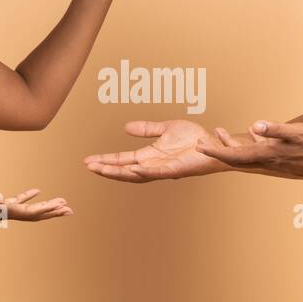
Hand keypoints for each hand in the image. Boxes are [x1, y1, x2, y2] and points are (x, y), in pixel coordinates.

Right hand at [0, 188, 72, 242]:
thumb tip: (2, 196)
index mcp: (1, 212)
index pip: (29, 213)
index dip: (46, 209)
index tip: (62, 207)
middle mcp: (4, 213)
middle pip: (34, 214)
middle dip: (52, 212)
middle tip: (70, 209)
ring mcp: (0, 211)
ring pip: (28, 209)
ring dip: (44, 206)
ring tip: (60, 203)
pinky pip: (16, 202)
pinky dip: (27, 197)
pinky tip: (35, 191)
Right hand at [83, 119, 229, 182]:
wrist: (213, 143)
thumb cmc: (193, 138)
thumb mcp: (165, 128)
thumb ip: (147, 129)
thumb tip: (126, 128)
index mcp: (149, 155)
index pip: (122, 159)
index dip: (106, 160)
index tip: (89, 161)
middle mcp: (153, 164)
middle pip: (125, 169)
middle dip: (107, 168)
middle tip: (89, 167)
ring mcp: (164, 168)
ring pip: (137, 174)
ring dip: (120, 173)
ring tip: (102, 170)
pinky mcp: (176, 169)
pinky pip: (158, 172)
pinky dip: (145, 171)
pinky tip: (133, 169)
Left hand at [194, 121, 302, 179]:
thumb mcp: (298, 132)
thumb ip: (276, 129)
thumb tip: (254, 126)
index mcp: (268, 155)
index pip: (234, 155)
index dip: (216, 150)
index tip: (200, 146)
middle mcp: (267, 164)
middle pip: (236, 159)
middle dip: (218, 150)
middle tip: (201, 143)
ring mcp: (274, 166)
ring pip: (246, 159)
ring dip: (232, 148)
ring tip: (221, 134)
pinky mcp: (281, 164)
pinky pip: (258, 157)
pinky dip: (248, 148)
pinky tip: (253, 136)